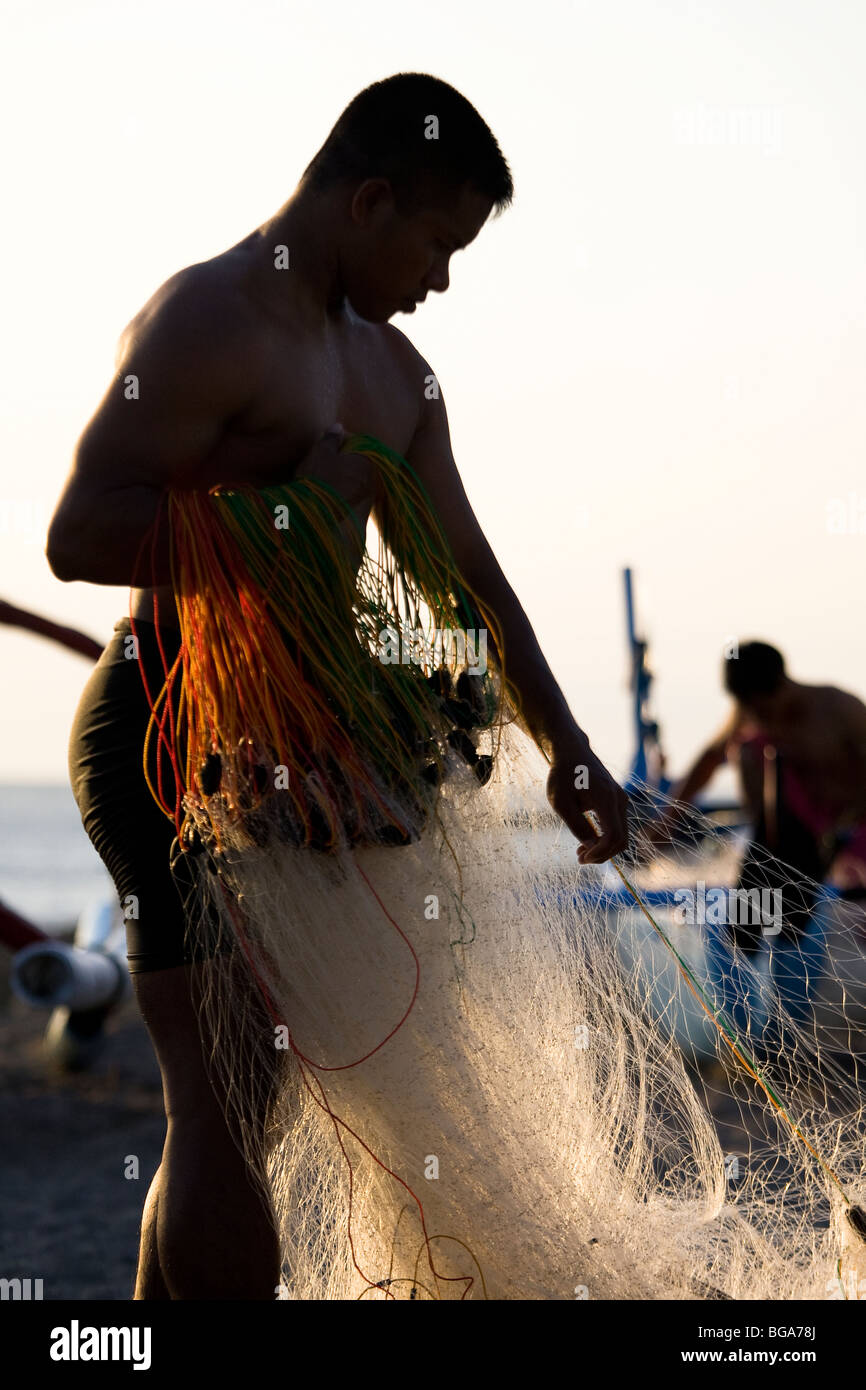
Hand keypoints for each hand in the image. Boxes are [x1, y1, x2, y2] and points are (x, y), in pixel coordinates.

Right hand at [294, 424, 377, 521]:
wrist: (315, 514)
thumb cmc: (318, 478)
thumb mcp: (321, 453)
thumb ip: (331, 438)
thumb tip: (339, 426)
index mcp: (366, 460)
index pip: (356, 441)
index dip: (339, 439)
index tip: (325, 442)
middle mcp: (371, 478)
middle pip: (357, 460)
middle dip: (342, 457)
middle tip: (322, 458)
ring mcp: (365, 496)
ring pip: (354, 477)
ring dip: (341, 473)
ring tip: (322, 474)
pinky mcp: (357, 510)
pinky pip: (350, 492)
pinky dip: (341, 488)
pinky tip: (326, 490)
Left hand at [546, 740, 630, 864]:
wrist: (572, 751)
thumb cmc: (563, 775)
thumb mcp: (560, 802)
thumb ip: (576, 825)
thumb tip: (590, 847)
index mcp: (606, 799)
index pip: (613, 836)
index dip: (599, 853)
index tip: (581, 858)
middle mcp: (619, 800)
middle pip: (621, 840)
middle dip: (602, 855)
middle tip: (580, 858)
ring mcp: (621, 801)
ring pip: (621, 836)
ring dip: (603, 849)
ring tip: (580, 852)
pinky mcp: (618, 802)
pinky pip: (618, 828)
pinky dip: (606, 839)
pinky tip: (588, 841)